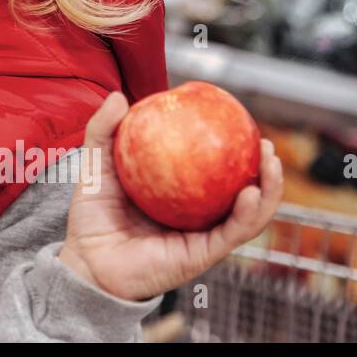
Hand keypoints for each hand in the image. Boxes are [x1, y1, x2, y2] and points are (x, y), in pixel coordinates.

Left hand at [57, 91, 283, 302]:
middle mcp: (197, 214)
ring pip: (249, 213)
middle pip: (242, 190)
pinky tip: (249, 192)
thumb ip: (103, 131)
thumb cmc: (92, 215)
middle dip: (263, 169)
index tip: (241, 123)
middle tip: (267, 144)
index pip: (214, 169)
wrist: (85, 259)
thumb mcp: (96, 164)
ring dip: (268, 189)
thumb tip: (119, 97)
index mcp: (180, 194)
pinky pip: (232, 232)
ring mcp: (202, 234)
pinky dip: (247, 213)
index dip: (233, 149)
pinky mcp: (202, 254)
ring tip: (270, 162)